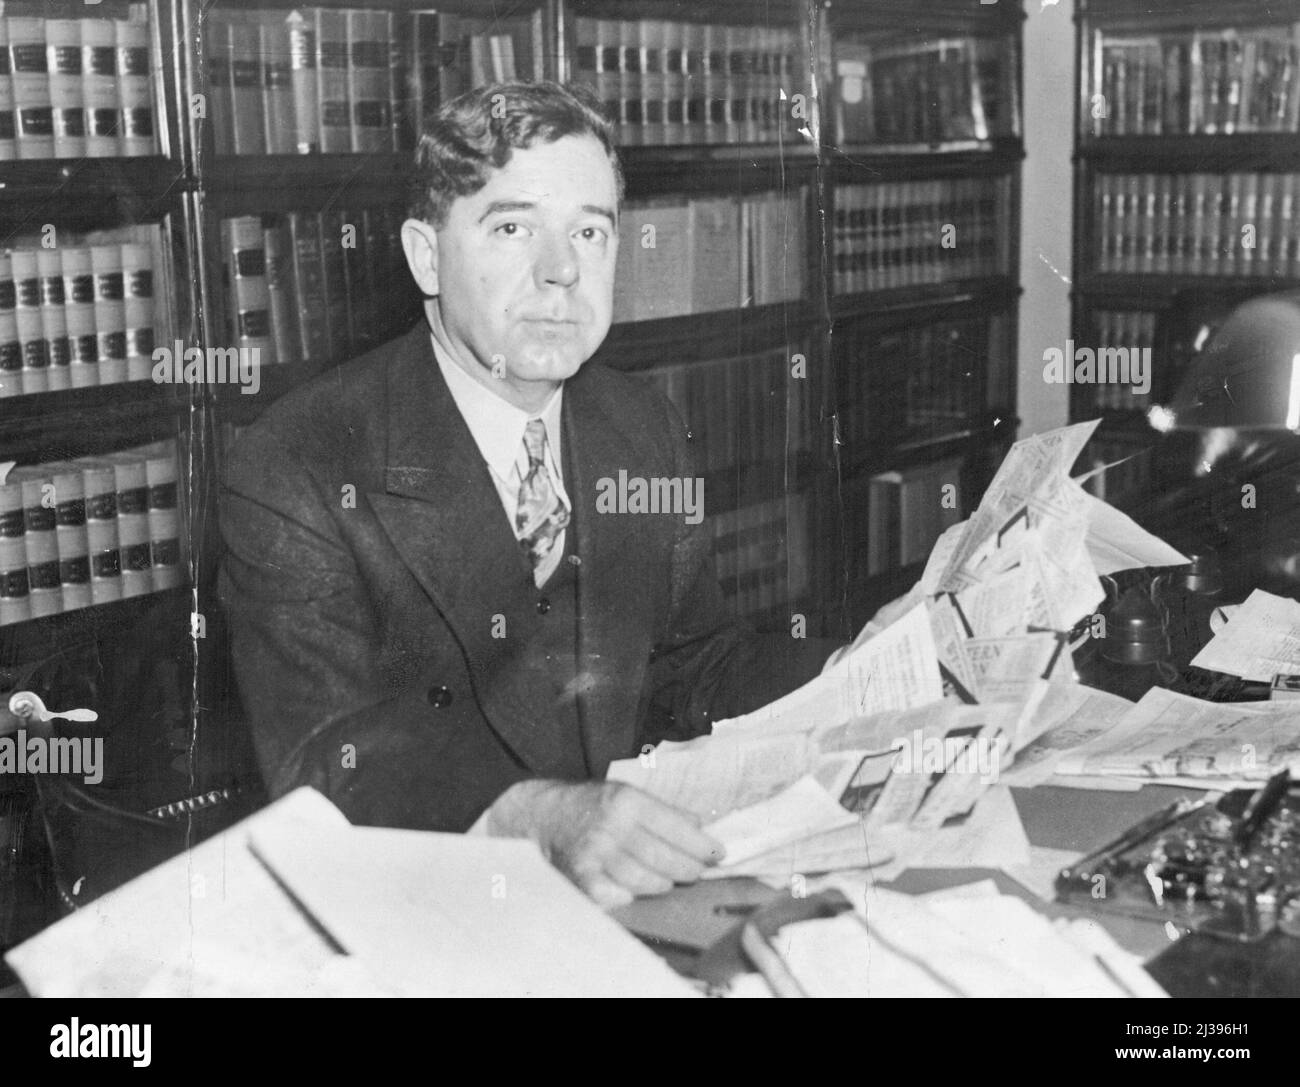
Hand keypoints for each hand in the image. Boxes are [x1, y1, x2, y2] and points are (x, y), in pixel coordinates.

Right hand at [488, 780, 724, 907]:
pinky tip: (635, 890)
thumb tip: (701, 824)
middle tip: (697, 872)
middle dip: (688, 868)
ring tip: (668, 880)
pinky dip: (629, 896)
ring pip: (645, 880)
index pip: (676, 827)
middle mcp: (611, 826)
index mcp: (627, 800)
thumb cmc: (591, 806)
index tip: (718, 854)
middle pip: (664, 858)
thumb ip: (663, 809)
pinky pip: (616, 896)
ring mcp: (594, 853)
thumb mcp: (626, 794)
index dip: (701, 845)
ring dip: (663, 883)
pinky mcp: (580, 876)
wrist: (542, 815)